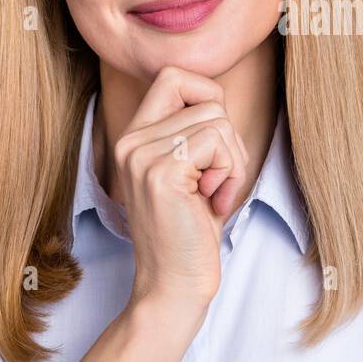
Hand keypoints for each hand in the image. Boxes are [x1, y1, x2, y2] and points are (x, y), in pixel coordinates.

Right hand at [113, 66, 249, 308]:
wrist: (174, 285)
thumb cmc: (191, 231)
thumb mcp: (191, 171)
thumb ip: (193, 132)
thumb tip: (218, 96)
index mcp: (134, 137)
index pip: (173, 76)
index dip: (208, 96)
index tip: (214, 142)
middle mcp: (130, 141)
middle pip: (207, 99)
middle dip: (229, 140)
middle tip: (217, 179)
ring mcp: (142, 155)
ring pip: (218, 121)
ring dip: (232, 161)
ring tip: (213, 195)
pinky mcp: (162, 172)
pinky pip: (218, 142)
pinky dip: (230, 173)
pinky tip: (213, 202)